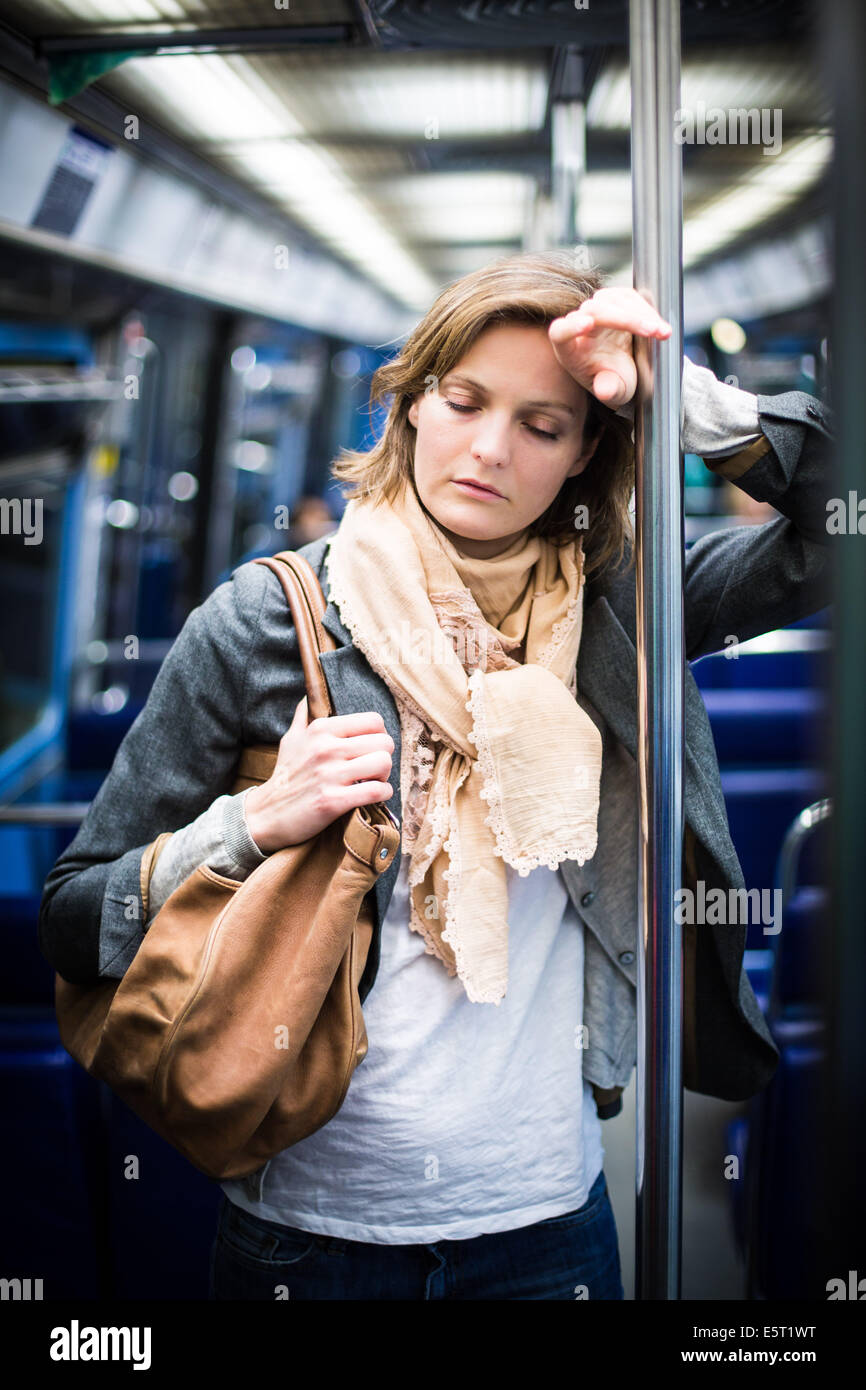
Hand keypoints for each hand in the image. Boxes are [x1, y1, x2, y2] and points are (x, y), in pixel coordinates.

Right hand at [244, 697, 393, 852]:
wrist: (265, 814)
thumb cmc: (284, 776)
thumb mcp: (290, 740)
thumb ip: (302, 717)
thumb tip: (306, 699)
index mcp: (320, 729)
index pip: (373, 720)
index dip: (380, 735)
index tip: (372, 748)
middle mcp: (325, 748)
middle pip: (384, 742)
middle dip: (385, 756)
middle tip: (375, 768)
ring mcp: (329, 775)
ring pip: (383, 763)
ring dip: (385, 775)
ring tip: (374, 780)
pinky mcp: (332, 801)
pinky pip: (376, 791)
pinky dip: (383, 794)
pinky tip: (375, 795)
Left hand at [548, 287, 671, 409]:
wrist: (625, 370)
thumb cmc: (613, 382)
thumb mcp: (614, 392)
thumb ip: (608, 391)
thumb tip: (604, 391)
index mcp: (569, 349)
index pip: (560, 332)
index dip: (571, 327)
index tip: (587, 324)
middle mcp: (579, 325)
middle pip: (594, 311)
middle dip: (625, 319)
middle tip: (651, 331)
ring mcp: (595, 309)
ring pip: (614, 301)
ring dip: (641, 314)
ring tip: (662, 333)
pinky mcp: (613, 300)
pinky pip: (629, 297)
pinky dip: (647, 311)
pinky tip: (661, 328)